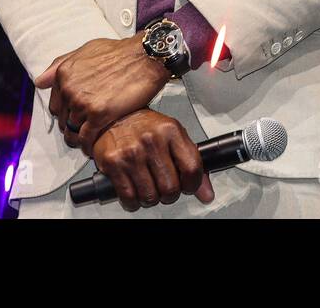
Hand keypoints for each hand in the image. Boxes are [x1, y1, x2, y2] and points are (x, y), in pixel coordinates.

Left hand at [35, 36, 170, 155]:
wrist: (146, 56)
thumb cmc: (121, 52)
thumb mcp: (86, 50)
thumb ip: (60, 64)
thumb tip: (41, 82)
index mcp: (64, 74)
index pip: (55, 105)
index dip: (66, 113)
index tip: (75, 116)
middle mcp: (69, 89)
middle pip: (63, 119)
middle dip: (73, 124)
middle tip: (86, 127)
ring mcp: (83, 103)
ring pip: (73, 130)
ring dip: (80, 136)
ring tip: (91, 138)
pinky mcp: (99, 115)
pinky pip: (86, 137)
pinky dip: (89, 145)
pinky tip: (94, 146)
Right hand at [92, 109, 213, 211]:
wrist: (115, 117)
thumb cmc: (146, 127)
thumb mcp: (174, 137)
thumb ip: (191, 164)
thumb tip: (206, 194)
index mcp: (171, 131)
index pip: (191, 168)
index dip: (192, 184)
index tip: (188, 186)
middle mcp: (152, 140)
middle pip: (170, 187)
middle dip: (170, 195)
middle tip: (166, 189)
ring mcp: (132, 153)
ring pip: (150, 196)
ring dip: (152, 199)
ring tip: (150, 189)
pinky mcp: (113, 163)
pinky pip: (129, 198)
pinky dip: (134, 203)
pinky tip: (136, 192)